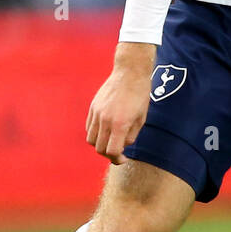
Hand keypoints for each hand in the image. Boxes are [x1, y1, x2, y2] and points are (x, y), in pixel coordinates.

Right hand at [85, 43, 155, 163]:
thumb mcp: (141, 118)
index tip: (123, 159)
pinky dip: (95, 133)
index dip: (118, 159)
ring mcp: (97, 113)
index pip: (112, 151)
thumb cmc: (140, 95)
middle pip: (99, 148)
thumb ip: (131, 135)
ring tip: (110, 140)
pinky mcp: (93, 107)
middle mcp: (105, 120)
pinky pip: (89, 127)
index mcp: (120, 124)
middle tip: (118, 152)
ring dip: (100, 144)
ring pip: (91, 139)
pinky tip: (105, 130)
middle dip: (109, 154)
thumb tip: (122, 146)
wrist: (130, 72)